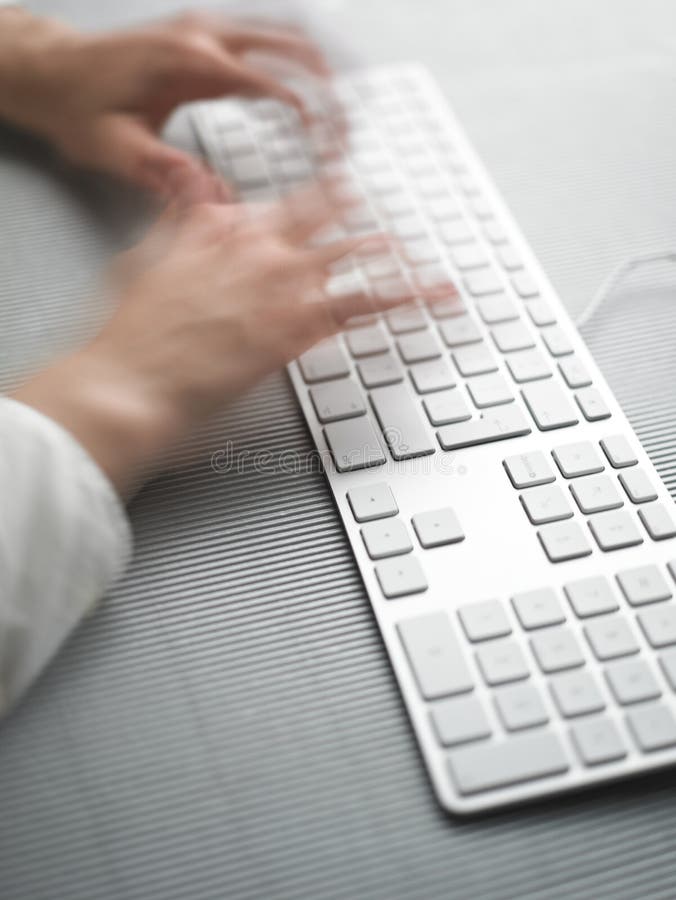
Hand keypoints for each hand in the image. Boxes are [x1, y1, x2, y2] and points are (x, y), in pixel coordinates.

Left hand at [0, 8, 328, 194]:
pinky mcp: (203, 34)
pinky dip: (295, 57)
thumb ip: (162, 170)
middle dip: (330, 83)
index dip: (309, 113)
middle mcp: (202, 34)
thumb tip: (212, 197)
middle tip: (352, 121)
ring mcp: (204, 27)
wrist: (54, 72)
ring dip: (319, 64)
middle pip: (291, 44)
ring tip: (347, 102)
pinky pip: (264, 36)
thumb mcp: (114, 149)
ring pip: (282, 31)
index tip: (332, 143)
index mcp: (189, 61)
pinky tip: (311, 80)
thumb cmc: (81, 109)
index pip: (270, 81)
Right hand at [13, 188, 448, 497]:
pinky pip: (371, 306)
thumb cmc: (129, 339)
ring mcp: (283, 285)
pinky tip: (437, 300)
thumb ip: (178, 224)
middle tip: (391, 224)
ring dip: (399, 255)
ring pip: (360, 253)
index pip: (285, 206)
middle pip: (329, 212)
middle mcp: (258, 247)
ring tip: (428, 265)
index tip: (339, 201)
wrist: (126, 386)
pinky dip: (411, 300)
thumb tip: (194, 192)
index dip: (319, 202)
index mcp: (220, 229)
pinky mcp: (300, 329)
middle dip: (365, 214)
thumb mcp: (142, 263)